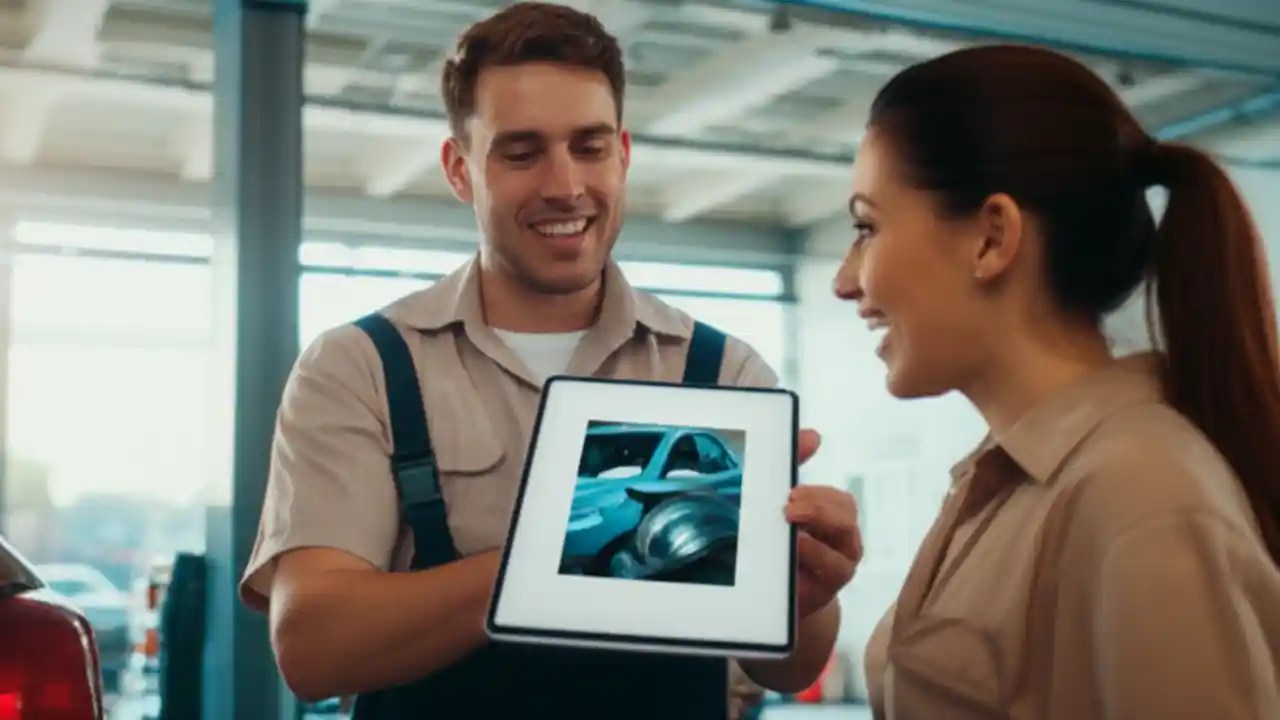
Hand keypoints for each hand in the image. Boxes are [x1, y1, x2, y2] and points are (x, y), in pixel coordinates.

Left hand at [785, 429, 862, 620]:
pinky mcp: (828, 589)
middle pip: (846, 515)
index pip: (838, 499)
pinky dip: (814, 554)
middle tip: (788, 503)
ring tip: (790, 520)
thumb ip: (794, 470)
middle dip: (819, 505)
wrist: (780, 598)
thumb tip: (814, 435)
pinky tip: (795, 546)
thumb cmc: (785, 547)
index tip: (792, 486)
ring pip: (844, 541)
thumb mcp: (784, 509)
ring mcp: (840, 566)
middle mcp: (843, 542)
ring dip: (818, 526)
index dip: (820, 491)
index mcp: (834, 519)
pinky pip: (833, 568)